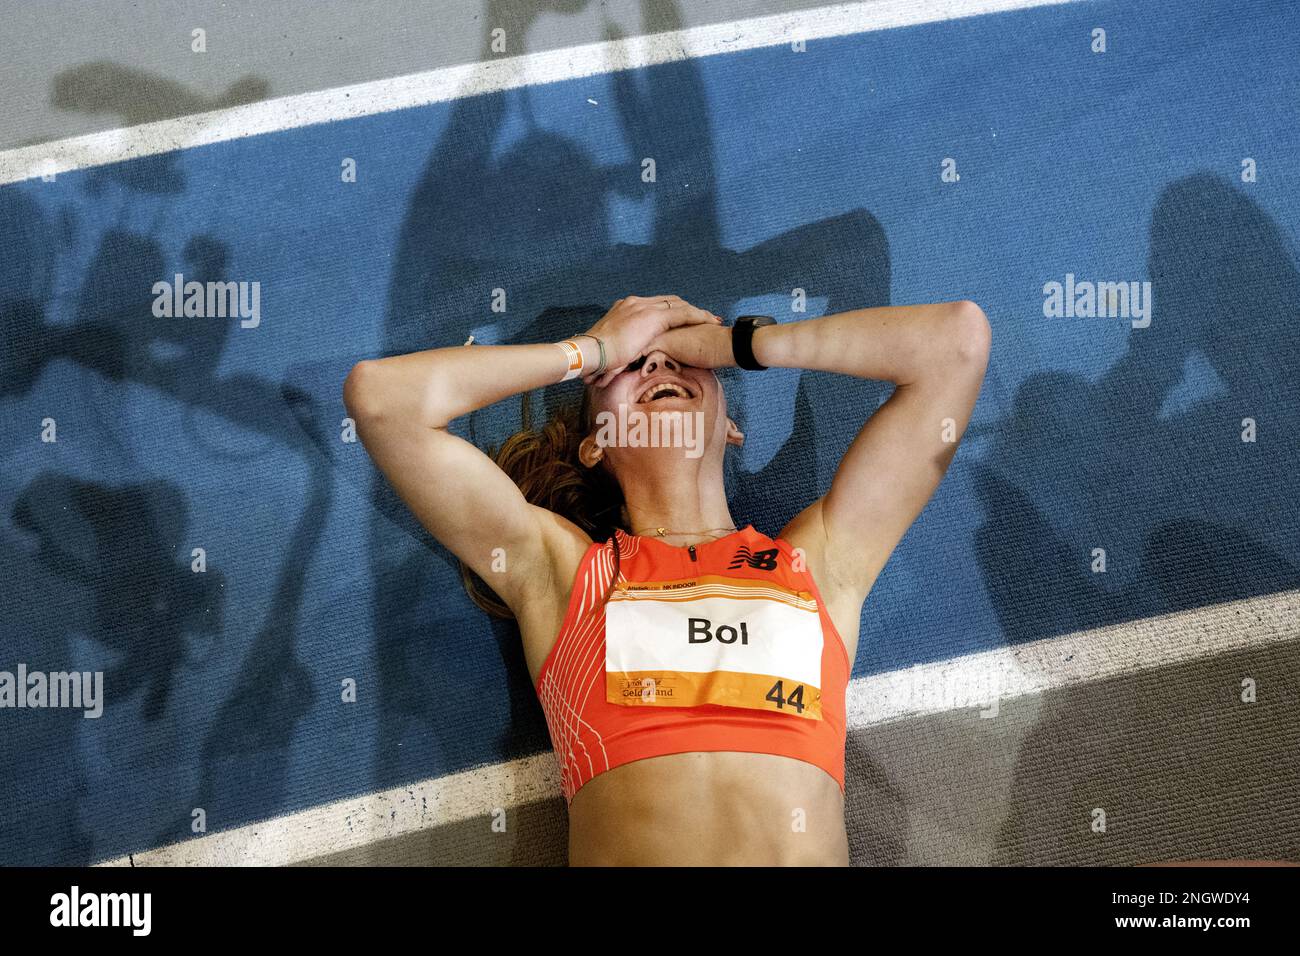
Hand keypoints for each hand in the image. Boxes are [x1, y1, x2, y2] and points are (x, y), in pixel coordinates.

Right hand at [583, 294, 721, 386]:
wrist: (589, 352)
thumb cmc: (596, 357)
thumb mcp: (611, 349)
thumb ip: (620, 348)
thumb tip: (621, 361)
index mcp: (626, 308)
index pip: (654, 305)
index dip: (671, 311)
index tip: (683, 320)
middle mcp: (635, 303)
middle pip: (669, 301)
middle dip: (688, 309)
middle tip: (705, 317)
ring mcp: (643, 307)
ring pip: (678, 305)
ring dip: (696, 313)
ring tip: (712, 320)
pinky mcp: (651, 317)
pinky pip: (681, 313)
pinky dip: (697, 317)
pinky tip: (709, 322)